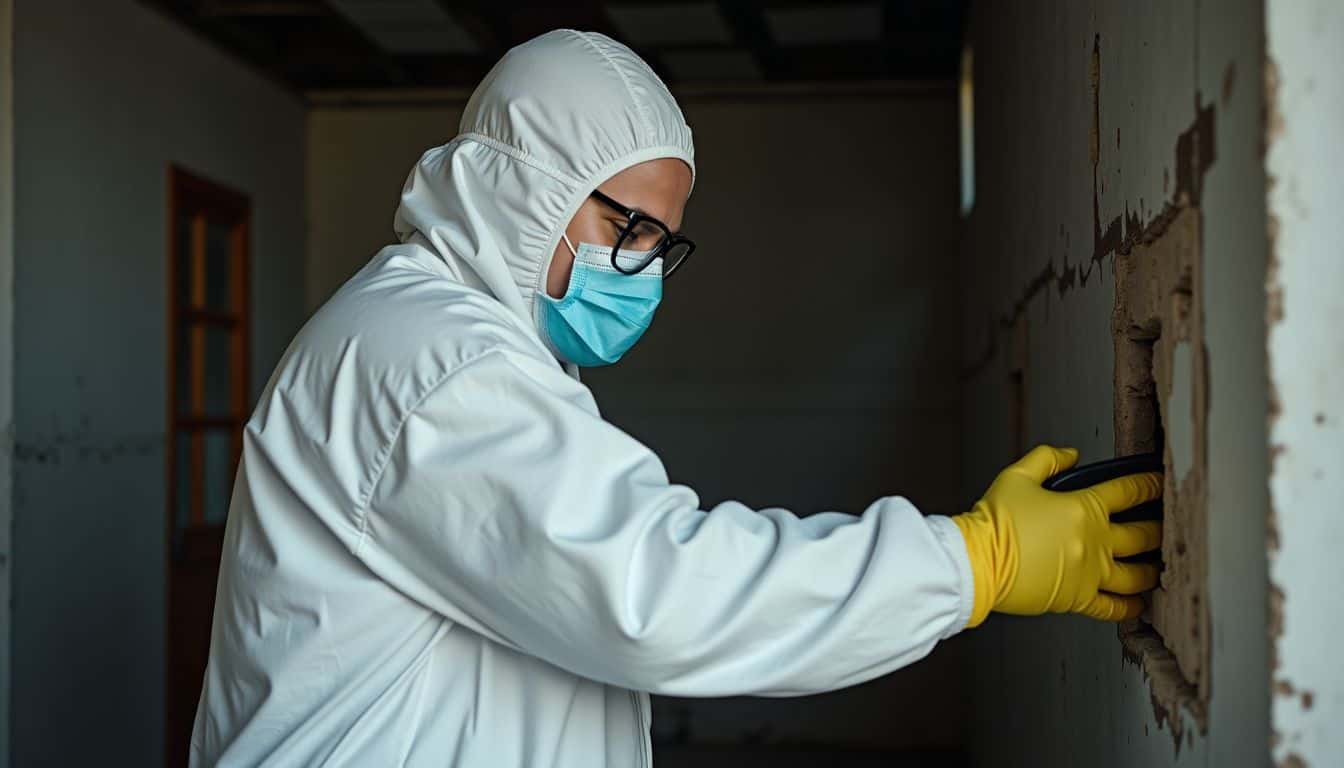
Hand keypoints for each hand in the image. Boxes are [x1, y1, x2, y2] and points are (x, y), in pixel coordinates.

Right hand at [952, 445, 1162, 625]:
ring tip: (1160, 565)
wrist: (977, 561)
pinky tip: (1139, 602)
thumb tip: (1072, 455)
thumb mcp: (1017, 476)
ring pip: (1137, 574)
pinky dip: (1130, 606)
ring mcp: (1089, 574)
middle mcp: (1094, 543)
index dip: (1148, 483)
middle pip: (1143, 534)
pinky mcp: (1077, 599)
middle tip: (1169, 525)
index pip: (1128, 491)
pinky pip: (1113, 607)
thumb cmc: (994, 520)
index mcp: (1083, 509)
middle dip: (1161, 527)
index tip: (1159, 481)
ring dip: (1154, 569)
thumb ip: (1048, 459)